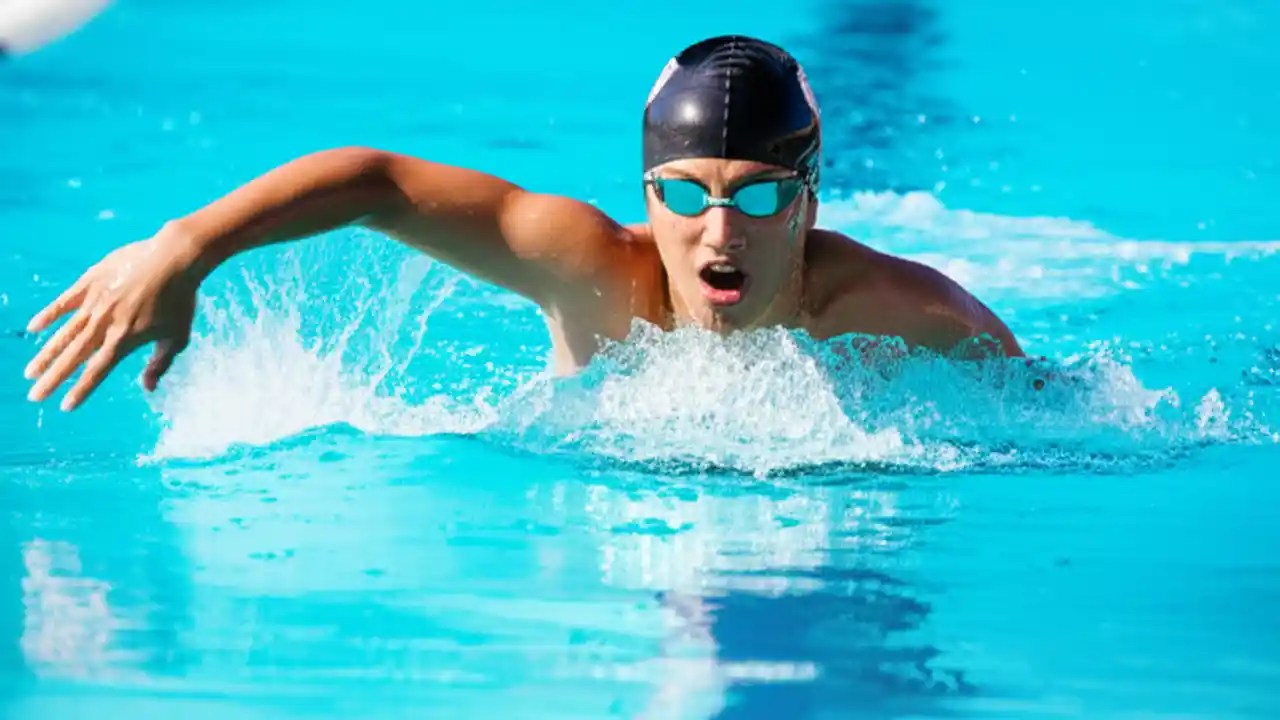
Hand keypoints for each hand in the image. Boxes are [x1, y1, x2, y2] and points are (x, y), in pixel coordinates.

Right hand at [24, 232, 202, 410]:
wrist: (176, 258)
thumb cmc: (181, 299)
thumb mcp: (177, 336)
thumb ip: (160, 364)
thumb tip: (148, 388)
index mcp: (126, 339)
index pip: (97, 371)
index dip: (81, 390)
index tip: (66, 406)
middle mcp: (106, 324)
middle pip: (74, 356)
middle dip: (53, 378)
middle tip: (35, 396)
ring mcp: (96, 302)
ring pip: (65, 333)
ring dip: (46, 354)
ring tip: (30, 372)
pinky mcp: (91, 282)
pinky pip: (65, 301)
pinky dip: (49, 314)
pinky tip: (33, 328)